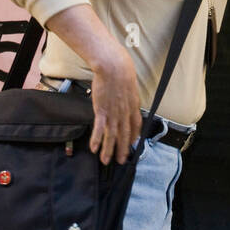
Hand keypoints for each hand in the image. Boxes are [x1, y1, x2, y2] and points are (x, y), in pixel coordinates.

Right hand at [89, 46, 142, 165]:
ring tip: (106, 160)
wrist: (114, 68)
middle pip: (124, 135)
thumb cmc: (122, 74)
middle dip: (122, 149)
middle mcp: (125, 114)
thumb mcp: (131, 88)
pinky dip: (97, 139)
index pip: (135, 127)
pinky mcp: (102, 111)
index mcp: (134, 108)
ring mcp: (114, 113)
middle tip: (120, 161)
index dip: (132, 137)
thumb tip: (128, 101)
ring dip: (109, 150)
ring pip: (112, 136)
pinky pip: (100, 128)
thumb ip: (129, 98)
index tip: (131, 145)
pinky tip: (94, 148)